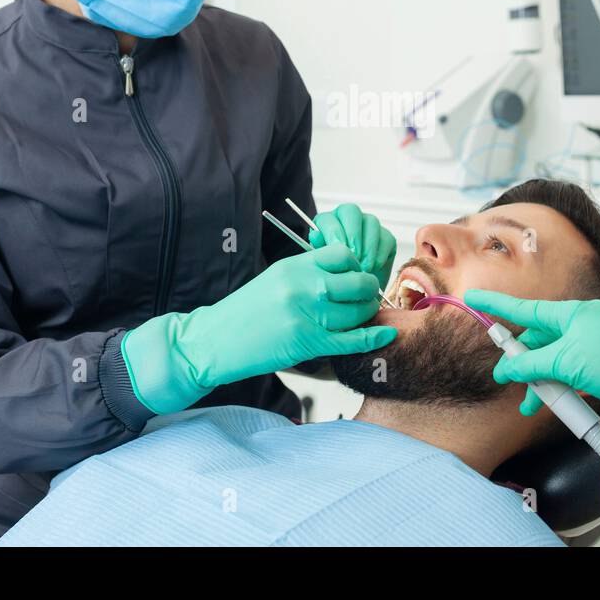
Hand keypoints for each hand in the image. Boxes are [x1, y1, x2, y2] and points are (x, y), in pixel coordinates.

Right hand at [123, 245, 395, 414]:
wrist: (213, 340)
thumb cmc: (244, 311)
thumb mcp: (274, 278)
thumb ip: (308, 272)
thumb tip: (344, 272)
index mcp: (294, 266)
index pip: (342, 255)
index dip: (355, 266)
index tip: (354, 275)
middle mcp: (302, 287)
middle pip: (357, 282)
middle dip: (368, 290)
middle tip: (367, 297)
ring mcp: (306, 316)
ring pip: (357, 312)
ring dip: (368, 314)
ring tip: (366, 316)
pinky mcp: (307, 343)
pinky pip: (351, 340)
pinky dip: (373, 338)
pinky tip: (385, 335)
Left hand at [308, 203, 396, 292]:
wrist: (353, 288)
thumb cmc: (335, 274)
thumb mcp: (324, 263)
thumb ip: (320, 249)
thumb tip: (315, 236)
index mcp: (328, 222)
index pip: (329, 218)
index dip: (333, 232)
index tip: (337, 249)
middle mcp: (348, 219)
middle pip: (351, 212)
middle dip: (353, 234)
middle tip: (353, 256)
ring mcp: (368, 225)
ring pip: (371, 223)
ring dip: (368, 247)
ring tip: (363, 267)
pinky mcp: (385, 237)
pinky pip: (386, 238)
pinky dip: (379, 254)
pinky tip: (373, 267)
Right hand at [463, 290, 599, 410]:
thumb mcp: (565, 362)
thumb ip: (531, 364)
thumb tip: (506, 370)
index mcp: (573, 314)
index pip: (526, 308)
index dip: (498, 305)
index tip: (475, 298)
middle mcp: (582, 325)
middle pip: (538, 340)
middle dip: (522, 362)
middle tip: (506, 378)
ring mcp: (591, 345)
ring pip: (553, 361)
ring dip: (540, 382)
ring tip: (530, 405)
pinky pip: (569, 373)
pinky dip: (558, 388)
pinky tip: (553, 404)